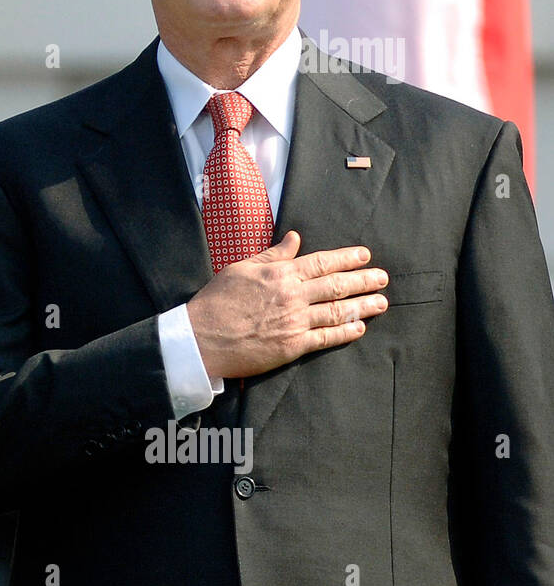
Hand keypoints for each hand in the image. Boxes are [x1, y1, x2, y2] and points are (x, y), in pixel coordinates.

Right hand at [185, 230, 387, 379]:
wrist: (202, 337)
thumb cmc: (216, 300)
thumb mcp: (241, 268)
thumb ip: (272, 255)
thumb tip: (294, 239)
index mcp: (280, 274)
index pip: (321, 262)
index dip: (346, 258)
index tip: (364, 255)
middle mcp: (292, 295)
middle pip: (336, 285)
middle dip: (364, 280)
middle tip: (383, 278)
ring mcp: (294, 322)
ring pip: (337, 311)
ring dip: (362, 306)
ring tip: (381, 302)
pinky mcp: (292, 346)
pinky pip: (325, 338)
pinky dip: (345, 332)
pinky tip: (359, 328)